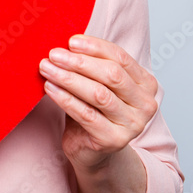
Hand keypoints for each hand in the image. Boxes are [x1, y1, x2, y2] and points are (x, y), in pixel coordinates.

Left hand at [38, 34, 157, 170]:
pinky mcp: (114, 140)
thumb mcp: (98, 84)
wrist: (92, 151)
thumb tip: (66, 44)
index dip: (95, 47)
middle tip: (54, 54)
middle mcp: (145, 104)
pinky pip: (86, 114)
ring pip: (99, 94)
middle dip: (79, 62)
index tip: (70, 41)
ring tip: (47, 68)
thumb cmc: (93, 111)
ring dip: (69, 78)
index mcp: (145, 84)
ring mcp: (132, 124)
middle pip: (111, 75)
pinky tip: (50, 88)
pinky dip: (65, 98)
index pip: (121, 57)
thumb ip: (92, 66)